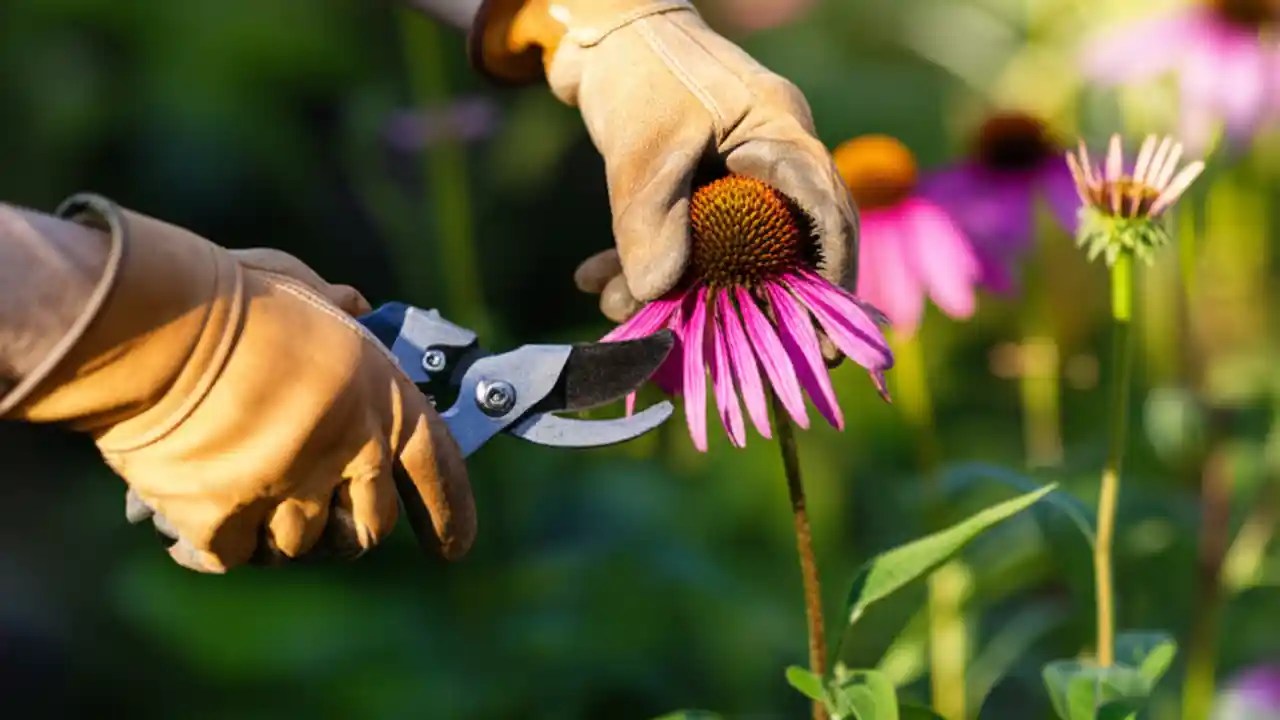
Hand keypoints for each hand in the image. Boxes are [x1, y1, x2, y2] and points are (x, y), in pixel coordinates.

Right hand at [8, 196, 473, 572]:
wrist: (153, 325)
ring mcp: (287, 494)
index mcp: (383, 400)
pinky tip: (196, 531)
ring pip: (300, 547)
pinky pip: (233, 556)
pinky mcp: (222, 521)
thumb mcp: (304, 287)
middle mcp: (348, 455)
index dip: (450, 514)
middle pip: (369, 529)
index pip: (438, 470)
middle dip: (354, 533)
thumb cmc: (229, 295)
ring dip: (283, 536)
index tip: (451, 548)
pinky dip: (217, 548)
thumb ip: (336, 309)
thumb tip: (353, 306)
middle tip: (331, 523)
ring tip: (256, 506)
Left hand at [473, 1, 857, 311]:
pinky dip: (645, 258)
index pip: (828, 219)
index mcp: (783, 137)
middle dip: (730, 300)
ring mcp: (733, 170)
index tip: (816, 344)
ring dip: (670, 283)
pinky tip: (595, 278)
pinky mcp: (696, 181)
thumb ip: (650, 221)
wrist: (598, 32)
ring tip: (616, 306)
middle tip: (703, 346)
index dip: (828, 285)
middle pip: (773, 247)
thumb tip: (655, 294)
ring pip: (718, 248)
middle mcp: (769, 159)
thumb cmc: (637, 72)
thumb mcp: (644, 150)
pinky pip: (684, 234)